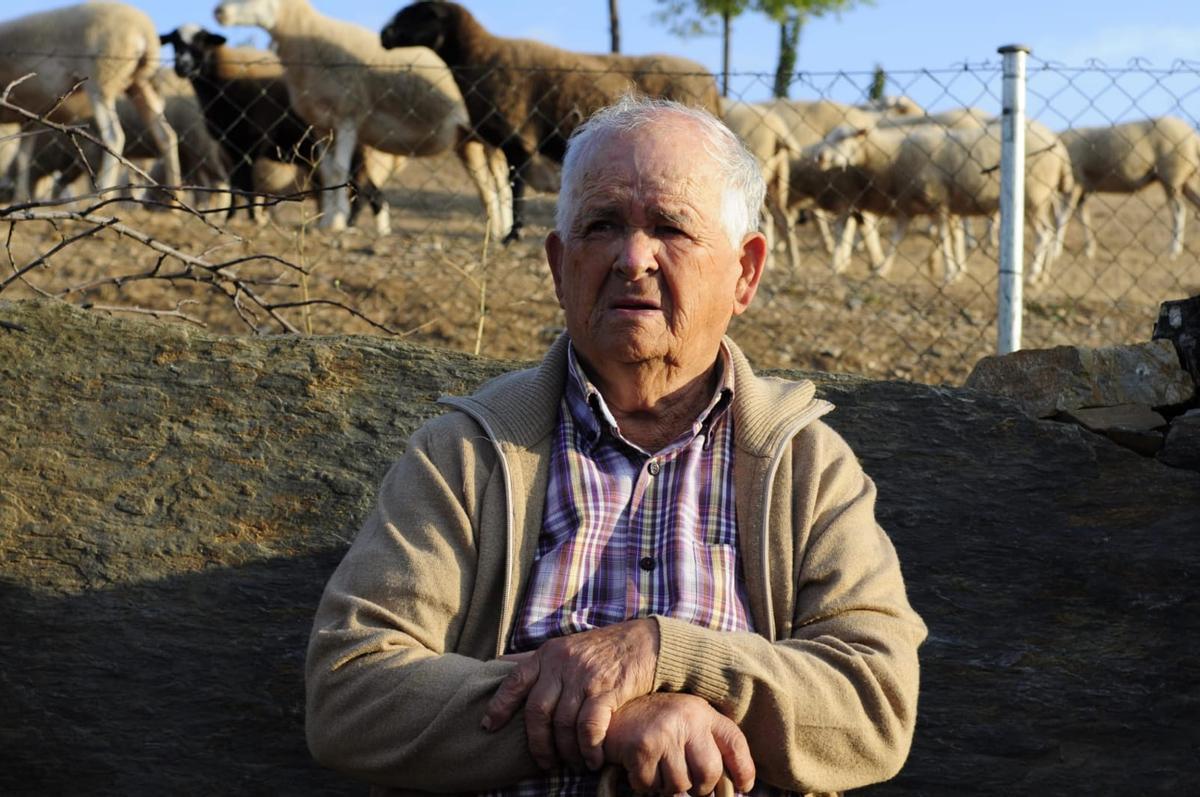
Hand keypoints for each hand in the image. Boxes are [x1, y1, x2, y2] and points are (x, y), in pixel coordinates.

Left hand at [482, 619, 658, 770]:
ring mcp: (585, 677)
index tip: (488, 726)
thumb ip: (541, 662)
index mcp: (548, 654)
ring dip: (566, 751)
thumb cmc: (602, 650)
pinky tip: (592, 758)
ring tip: (572, 764)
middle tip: (544, 762)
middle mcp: (562, 664)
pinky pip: (590, 727)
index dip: (499, 706)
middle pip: (537, 711)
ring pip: (563, 724)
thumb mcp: (567, 647)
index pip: (515, 680)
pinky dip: (588, 748)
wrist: (644, 641)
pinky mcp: (608, 690)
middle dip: (538, 743)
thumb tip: (504, 666)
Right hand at [603, 693, 754, 795]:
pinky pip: (651, 785)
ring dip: (667, 786)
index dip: (744, 770)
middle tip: (685, 782)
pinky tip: (639, 766)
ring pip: (679, 785)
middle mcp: (687, 719)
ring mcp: (664, 732)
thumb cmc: (655, 722)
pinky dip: (644, 784)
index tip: (744, 787)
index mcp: (702, 712)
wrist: (611, 709)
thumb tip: (738, 787)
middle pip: (710, 773)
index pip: (734, 743)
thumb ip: (708, 744)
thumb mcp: (686, 723)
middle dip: (698, 787)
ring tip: (657, 768)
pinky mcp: (641, 748)